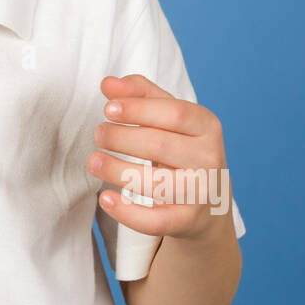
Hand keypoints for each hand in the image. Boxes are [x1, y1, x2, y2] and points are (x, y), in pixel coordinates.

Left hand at [87, 74, 234, 242]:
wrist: (207, 202)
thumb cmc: (180, 148)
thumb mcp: (167, 117)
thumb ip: (140, 94)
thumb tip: (108, 83)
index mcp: (207, 126)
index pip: (174, 113)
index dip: (138, 109)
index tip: (108, 109)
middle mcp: (211, 158)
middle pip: (159, 145)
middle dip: (120, 138)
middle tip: (98, 134)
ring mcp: (203, 192)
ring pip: (155, 183)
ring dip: (116, 171)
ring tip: (93, 162)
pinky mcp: (189, 221)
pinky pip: (156, 221)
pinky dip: (127, 212)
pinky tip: (104, 198)